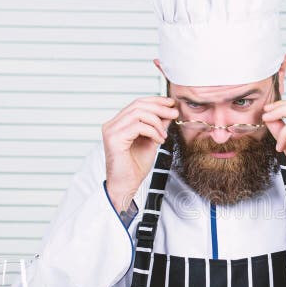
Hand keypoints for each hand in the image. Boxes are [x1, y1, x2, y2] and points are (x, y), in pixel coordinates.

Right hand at [102, 96, 178, 210]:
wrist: (126, 185)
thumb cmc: (135, 167)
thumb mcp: (151, 141)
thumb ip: (157, 126)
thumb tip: (168, 112)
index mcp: (119, 123)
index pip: (137, 103)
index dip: (155, 101)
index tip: (171, 103)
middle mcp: (112, 124)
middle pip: (138, 105)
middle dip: (159, 107)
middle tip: (174, 113)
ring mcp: (111, 130)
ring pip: (138, 113)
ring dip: (157, 121)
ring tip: (164, 134)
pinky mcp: (114, 138)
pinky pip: (138, 126)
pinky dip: (152, 131)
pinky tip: (158, 140)